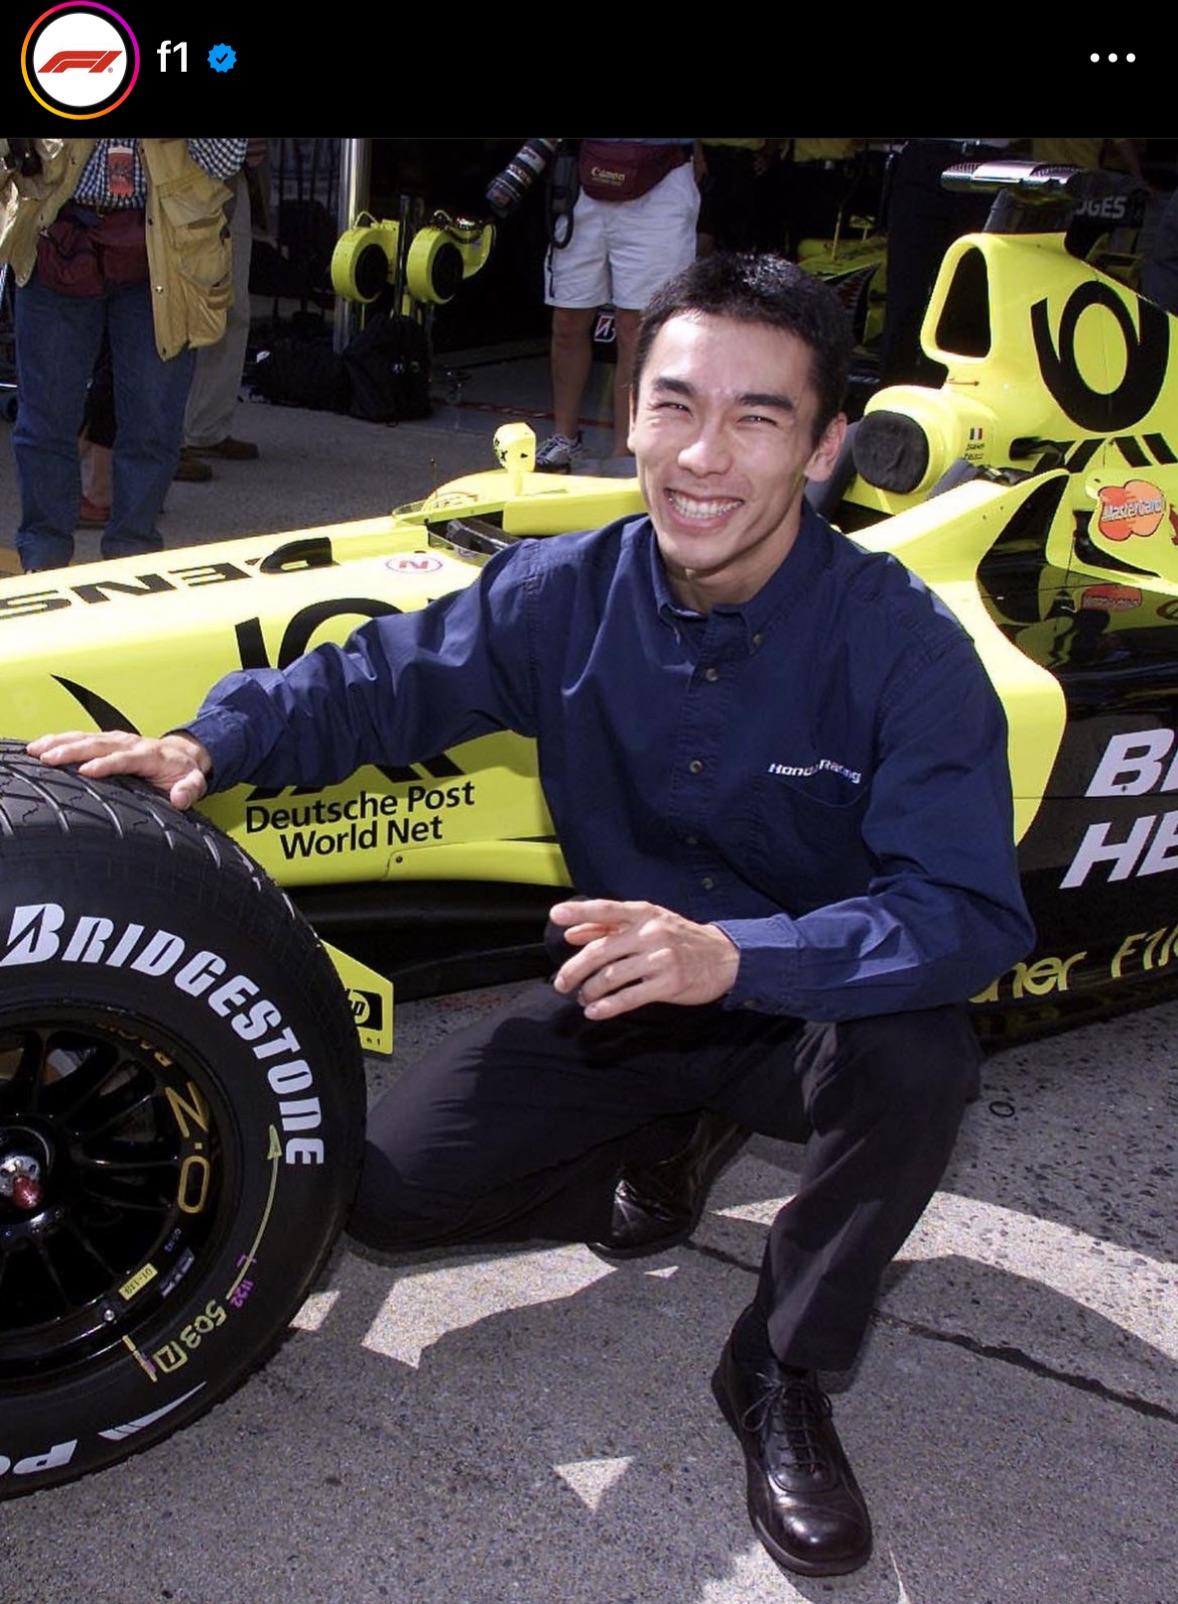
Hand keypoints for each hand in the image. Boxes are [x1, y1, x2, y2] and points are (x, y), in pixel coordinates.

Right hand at [27, 729, 211, 810]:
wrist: (183, 754)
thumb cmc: (184, 772)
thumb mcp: (194, 782)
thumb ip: (189, 790)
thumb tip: (179, 798)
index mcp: (149, 756)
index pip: (124, 759)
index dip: (106, 765)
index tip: (86, 771)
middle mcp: (130, 743)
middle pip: (98, 745)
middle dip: (73, 751)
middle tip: (50, 759)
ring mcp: (117, 740)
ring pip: (85, 738)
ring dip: (60, 743)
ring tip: (37, 751)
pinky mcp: (107, 740)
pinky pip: (80, 737)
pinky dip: (59, 740)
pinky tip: (41, 746)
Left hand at [550, 898, 739, 1020]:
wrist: (724, 957)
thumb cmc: (680, 938)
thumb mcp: (649, 923)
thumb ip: (609, 927)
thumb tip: (573, 934)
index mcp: (644, 914)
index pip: (607, 909)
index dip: (580, 911)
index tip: (556, 915)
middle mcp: (651, 933)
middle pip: (601, 951)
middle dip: (574, 969)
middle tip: (561, 983)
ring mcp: (660, 959)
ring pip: (611, 976)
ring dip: (590, 991)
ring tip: (583, 998)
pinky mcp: (668, 984)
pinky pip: (629, 997)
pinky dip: (607, 1006)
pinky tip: (595, 1011)